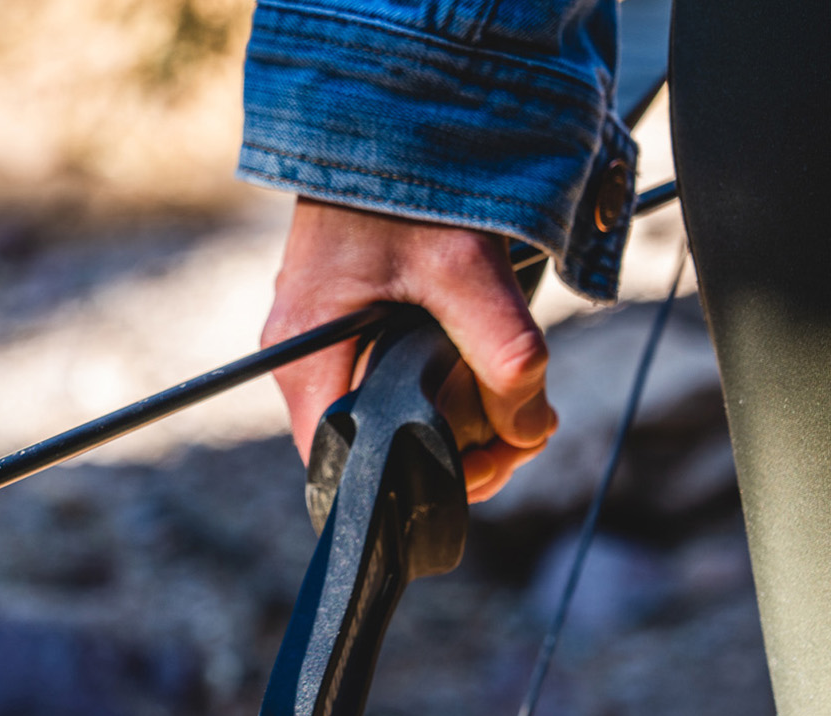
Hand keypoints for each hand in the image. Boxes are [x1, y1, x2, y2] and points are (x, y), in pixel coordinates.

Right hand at [263, 197, 556, 501]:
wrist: (383, 119)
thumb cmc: (406, 189)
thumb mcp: (465, 269)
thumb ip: (503, 351)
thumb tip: (529, 428)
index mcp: (304, 356)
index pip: (338, 463)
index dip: (411, 481)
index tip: (481, 469)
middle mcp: (301, 358)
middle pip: (371, 447)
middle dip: (454, 453)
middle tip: (520, 435)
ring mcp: (320, 342)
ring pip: (386, 415)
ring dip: (454, 420)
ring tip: (517, 405)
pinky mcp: (345, 324)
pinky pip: (388, 381)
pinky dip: (441, 386)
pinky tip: (484, 373)